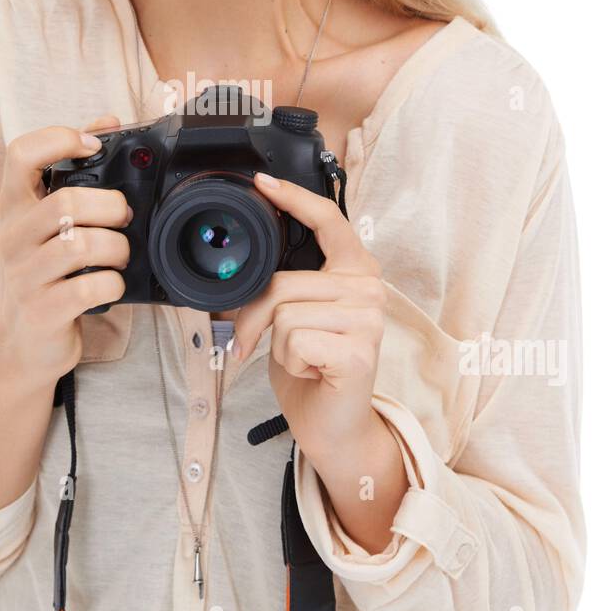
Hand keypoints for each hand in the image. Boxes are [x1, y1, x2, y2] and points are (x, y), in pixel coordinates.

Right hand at [0, 113, 130, 389]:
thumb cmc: (45, 272)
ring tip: (120, 255)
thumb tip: (109, 121)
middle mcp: (12, 237)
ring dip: (116, 248)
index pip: (20, 154)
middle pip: (66, 201)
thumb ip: (76, 172)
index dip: (59, 139)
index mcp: (14, 208)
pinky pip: (87, 289)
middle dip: (110, 207)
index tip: (93, 145)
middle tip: (124, 218)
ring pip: (79, 245)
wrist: (22, 343)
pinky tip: (112, 284)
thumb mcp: (50, 223)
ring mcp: (24, 276)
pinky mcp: (42, 311)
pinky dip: (112, 284)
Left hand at [230, 171, 386, 461]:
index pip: (328, 220)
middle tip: (254, 343)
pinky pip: (293, 341)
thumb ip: (283, 286)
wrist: (333, 428)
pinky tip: (311, 373)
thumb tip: (241, 269)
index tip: (263, 182)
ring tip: (299, 360)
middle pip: (283, 282)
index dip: (294, 198)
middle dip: (254, 317)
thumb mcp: (293, 317)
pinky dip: (287, 363)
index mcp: (355, 271)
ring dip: (275, 345)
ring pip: (284, 314)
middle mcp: (368, 288)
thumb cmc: (311, 370)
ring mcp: (368, 319)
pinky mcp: (359, 350)